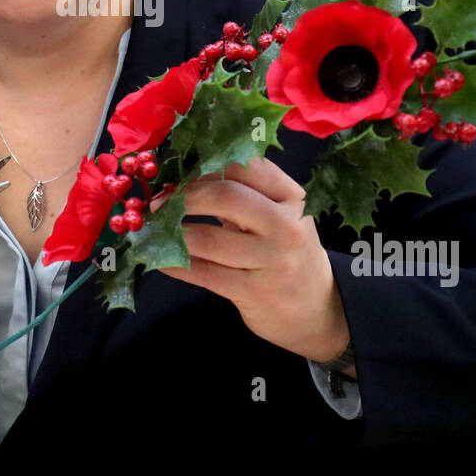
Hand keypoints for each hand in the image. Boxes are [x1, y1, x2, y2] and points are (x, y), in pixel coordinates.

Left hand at [157, 158, 349, 363]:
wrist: (319, 310)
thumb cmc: (288, 253)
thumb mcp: (280, 216)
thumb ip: (246, 193)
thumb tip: (185, 178)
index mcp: (291, 198)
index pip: (246, 166)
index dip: (207, 167)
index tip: (183, 176)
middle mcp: (286, 225)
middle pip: (225, 196)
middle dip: (185, 196)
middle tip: (163, 204)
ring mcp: (272, 261)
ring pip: (207, 239)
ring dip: (172, 233)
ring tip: (156, 230)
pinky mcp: (253, 293)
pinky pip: (202, 273)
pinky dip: (173, 263)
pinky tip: (160, 258)